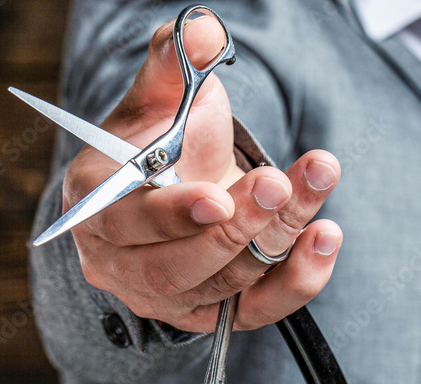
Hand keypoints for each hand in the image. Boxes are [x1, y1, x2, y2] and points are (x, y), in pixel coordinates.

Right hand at [64, 15, 341, 331]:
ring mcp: (167, 297)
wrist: (181, 181)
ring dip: (276, 240)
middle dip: (236, 229)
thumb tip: (205, 33)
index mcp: (95, 205)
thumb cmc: (162, 137)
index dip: (173, 217)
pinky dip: (298, 281)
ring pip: (223, 287)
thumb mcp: (162, 92)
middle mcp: (121, 264)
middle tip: (278, 183)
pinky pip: (258, 311)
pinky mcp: (212, 313)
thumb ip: (175, 58)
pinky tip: (325, 237)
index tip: (220, 197)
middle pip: (176, 267)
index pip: (125, 224)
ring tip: (315, 184)